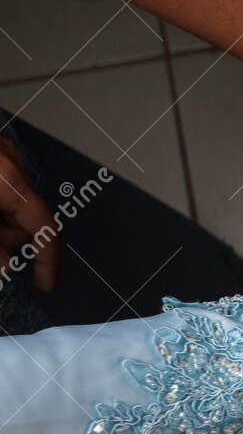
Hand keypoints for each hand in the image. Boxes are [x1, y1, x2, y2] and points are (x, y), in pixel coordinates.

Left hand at [0, 134, 57, 291]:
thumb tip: (7, 269)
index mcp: (7, 179)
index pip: (45, 228)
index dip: (47, 261)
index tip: (46, 285)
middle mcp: (11, 162)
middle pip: (29, 214)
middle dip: (13, 239)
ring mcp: (1, 149)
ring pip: (15, 198)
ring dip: (2, 221)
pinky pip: (5, 183)